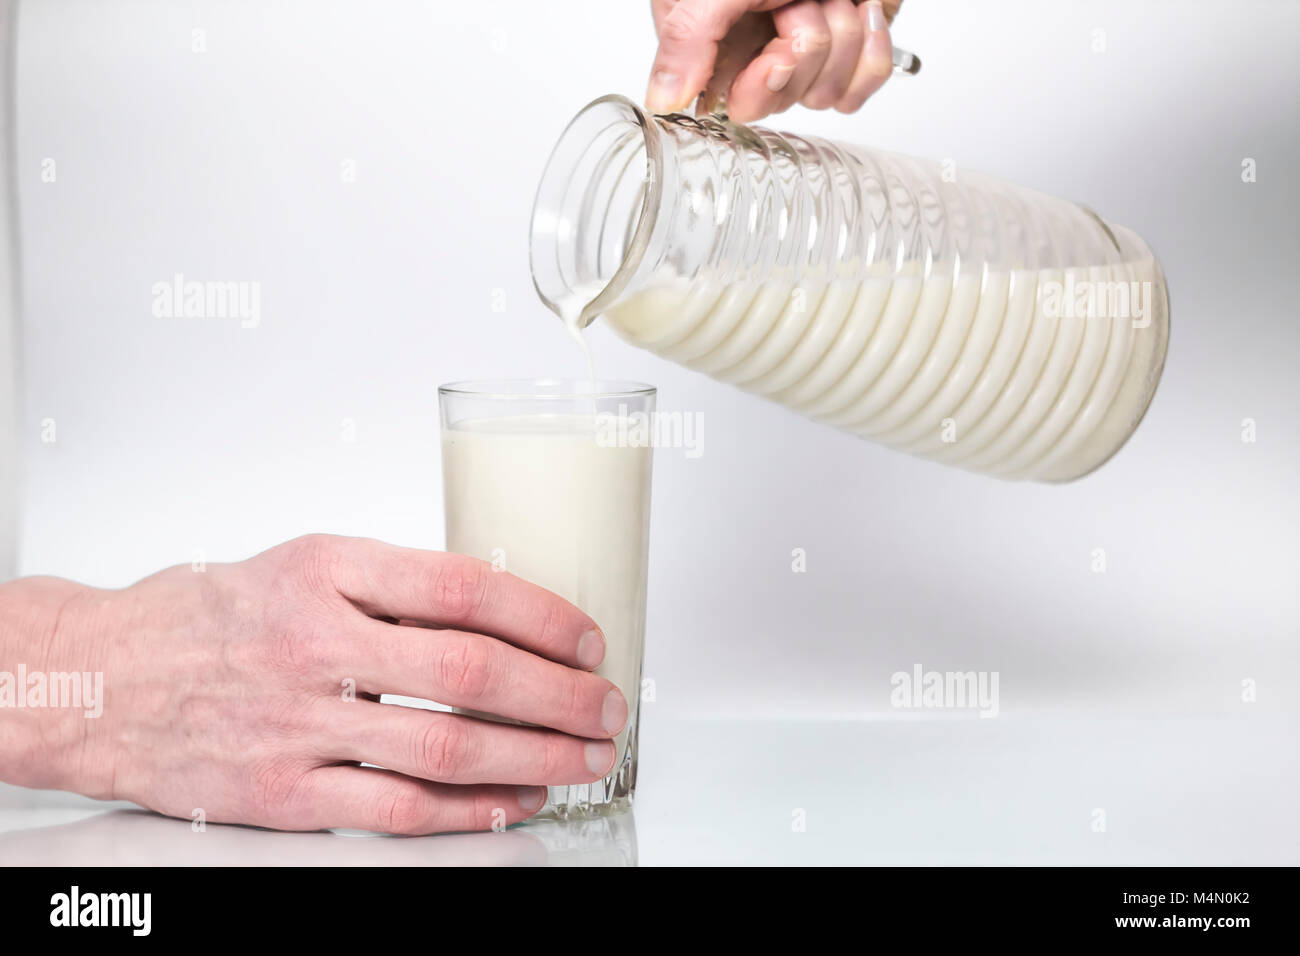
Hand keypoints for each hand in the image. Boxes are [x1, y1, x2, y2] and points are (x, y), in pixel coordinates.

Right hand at [0, 535, 626, 833]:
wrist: (100, 679)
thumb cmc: (211, 616)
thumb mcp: (300, 564)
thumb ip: (392, 586)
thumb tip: (501, 615)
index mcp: (326, 568)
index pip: (463, 587)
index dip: (543, 616)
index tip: (589, 638)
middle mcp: (313, 641)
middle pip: (470, 672)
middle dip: (560, 695)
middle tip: (608, 707)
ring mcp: (295, 722)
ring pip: (445, 748)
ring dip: (533, 757)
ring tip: (582, 757)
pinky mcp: (280, 793)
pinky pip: (395, 810)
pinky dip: (468, 812)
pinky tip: (514, 801)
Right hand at [647, 0, 901, 123]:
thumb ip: (687, 37)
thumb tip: (661, 100)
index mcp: (714, 38)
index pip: (732, 105)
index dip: (760, 88)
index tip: (776, 55)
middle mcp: (756, 49)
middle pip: (782, 101)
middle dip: (803, 51)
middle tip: (798, 4)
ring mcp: (804, 52)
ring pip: (824, 96)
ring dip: (840, 38)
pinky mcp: (848, 52)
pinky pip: (860, 89)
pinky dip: (870, 52)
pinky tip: (861, 10)